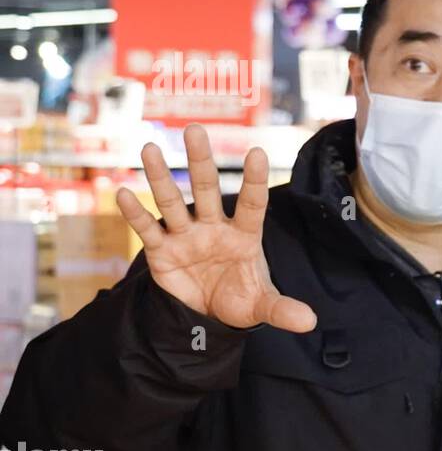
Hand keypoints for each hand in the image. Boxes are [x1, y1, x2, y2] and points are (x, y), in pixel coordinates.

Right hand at [115, 123, 316, 332]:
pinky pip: (148, 230)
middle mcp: (214, 227)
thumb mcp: (261, 306)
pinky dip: (135, 214)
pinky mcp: (161, 250)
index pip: (252, 203)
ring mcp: (186, 236)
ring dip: (160, 176)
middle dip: (200, 161)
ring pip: (172, 201)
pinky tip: (123, 193)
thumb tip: (310, 322)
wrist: (208, 315)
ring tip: (150, 147)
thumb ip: (282, 309)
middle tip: (195, 129)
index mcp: (244, 235)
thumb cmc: (240, 299)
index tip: (258, 152)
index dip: (254, 180)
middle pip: (207, 189)